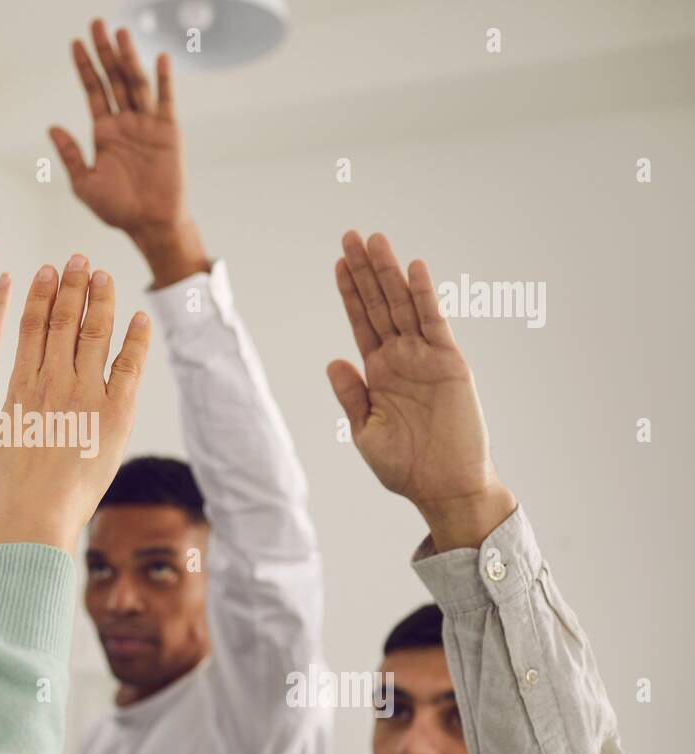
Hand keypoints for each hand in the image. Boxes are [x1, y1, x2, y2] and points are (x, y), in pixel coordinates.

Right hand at [0, 255, 151, 550]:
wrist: (35, 510)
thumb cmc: (14, 485)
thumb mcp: (3, 436)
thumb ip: (16, 410)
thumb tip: (22, 402)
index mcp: (22, 386)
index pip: (32, 328)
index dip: (41, 296)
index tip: (46, 272)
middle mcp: (52, 381)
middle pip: (64, 321)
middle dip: (72, 286)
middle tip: (79, 260)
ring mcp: (84, 394)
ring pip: (94, 334)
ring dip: (100, 300)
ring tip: (103, 275)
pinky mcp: (114, 412)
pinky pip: (128, 366)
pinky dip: (135, 339)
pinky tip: (139, 317)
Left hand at [49, 19, 208, 287]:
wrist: (149, 224)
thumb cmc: (117, 209)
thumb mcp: (85, 184)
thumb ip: (70, 155)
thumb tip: (52, 127)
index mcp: (104, 131)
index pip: (93, 91)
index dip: (84, 68)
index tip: (75, 43)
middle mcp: (125, 122)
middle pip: (113, 79)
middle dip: (105, 52)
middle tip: (97, 23)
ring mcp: (147, 124)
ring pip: (136, 83)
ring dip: (129, 58)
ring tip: (121, 33)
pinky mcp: (168, 131)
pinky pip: (165, 100)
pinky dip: (163, 80)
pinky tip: (159, 58)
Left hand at [327, 231, 515, 550]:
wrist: (444, 488)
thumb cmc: (406, 466)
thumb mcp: (365, 431)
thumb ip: (351, 395)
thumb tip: (333, 360)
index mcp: (378, 372)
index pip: (361, 321)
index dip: (349, 292)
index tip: (337, 262)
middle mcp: (401, 357)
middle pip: (379, 304)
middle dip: (364, 270)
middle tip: (351, 235)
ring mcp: (425, 357)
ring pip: (404, 305)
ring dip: (389, 273)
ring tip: (375, 241)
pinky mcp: (450, 363)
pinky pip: (434, 322)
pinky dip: (424, 295)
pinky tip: (413, 268)